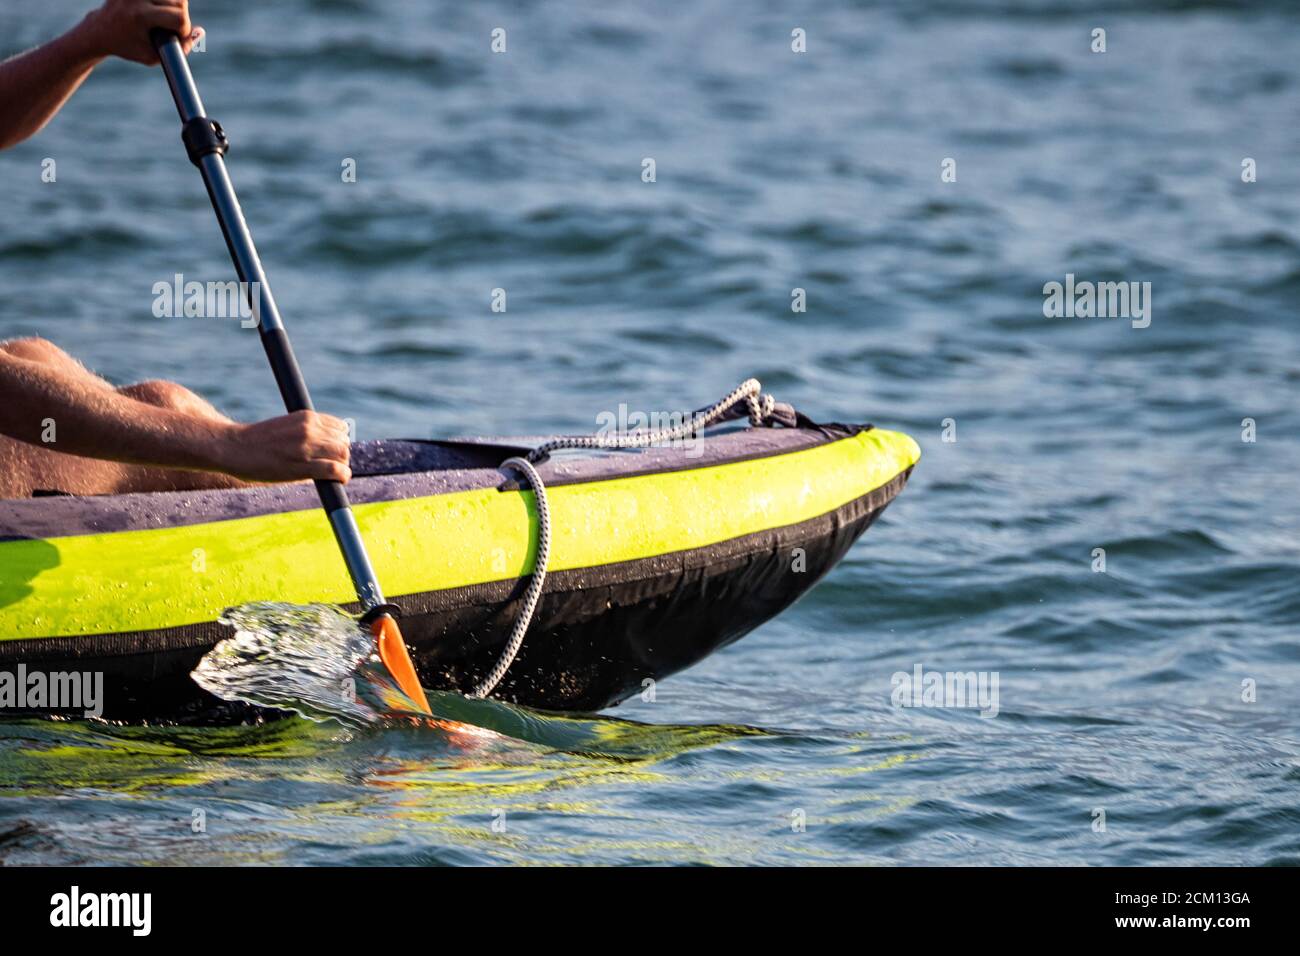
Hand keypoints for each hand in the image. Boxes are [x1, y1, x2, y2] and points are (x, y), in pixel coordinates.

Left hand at [80, 0, 202, 64]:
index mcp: (140, 17)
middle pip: (179, 1)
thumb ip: (181, 48)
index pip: (179, 18)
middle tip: (169, 25)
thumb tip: (200, 31)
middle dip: (181, 15)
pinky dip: (166, 2)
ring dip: (175, 5)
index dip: (184, 30)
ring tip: (163, 15)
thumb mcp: (154, 56)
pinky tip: (159, 7)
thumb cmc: (129, 47)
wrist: (100, 30)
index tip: (176, 36)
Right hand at [213, 411, 352, 483]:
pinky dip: (342, 476)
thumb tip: (328, 453)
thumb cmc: (258, 441)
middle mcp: (310, 429)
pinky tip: (339, 481)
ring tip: (333, 474)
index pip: (340, 427)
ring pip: (342, 455)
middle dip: (341, 455)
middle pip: (343, 442)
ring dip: (341, 466)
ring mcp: (306, 446)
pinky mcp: (302, 465)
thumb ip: (307, 434)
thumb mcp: (287, 427)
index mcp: (307, 417)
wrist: (234, 448)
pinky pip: (335, 470)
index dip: (339, 441)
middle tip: (331, 466)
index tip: (331, 452)